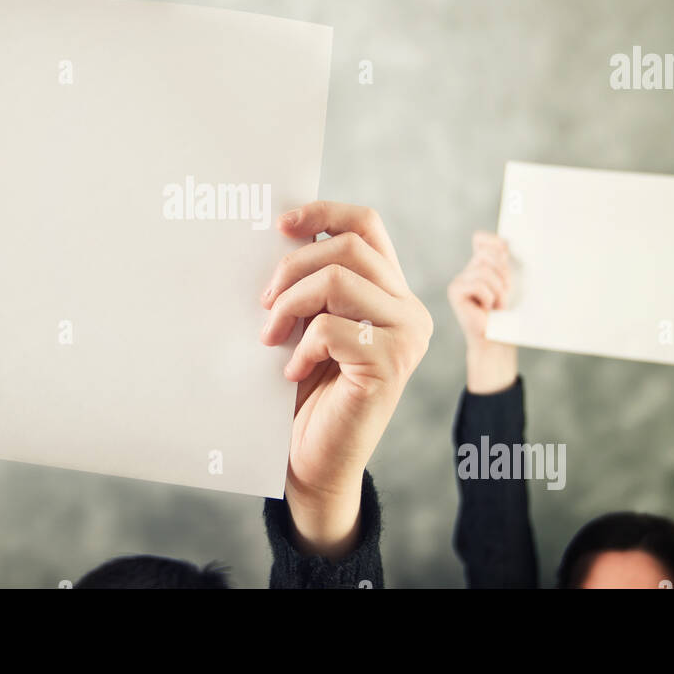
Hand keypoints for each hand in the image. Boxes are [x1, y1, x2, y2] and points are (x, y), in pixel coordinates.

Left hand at [260, 201, 432, 559]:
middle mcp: (409, 309)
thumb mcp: (306, 325)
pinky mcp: (391, 364)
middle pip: (349, 246)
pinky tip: (292, 371)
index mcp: (390, 291)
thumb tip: (275, 234)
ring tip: (270, 335)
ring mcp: (406, 336)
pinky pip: (331, 328)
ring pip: (339, 280)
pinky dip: (300, 346)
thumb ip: (308, 284)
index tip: (281, 223)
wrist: (312, 461)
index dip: (324, 212)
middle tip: (264, 301)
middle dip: (293, 265)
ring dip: (291, 304)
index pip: (366, 225)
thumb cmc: (304, 393)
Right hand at [447, 231, 517, 393]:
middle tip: (505, 293)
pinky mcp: (455, 291)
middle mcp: (468, 270)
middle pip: (487, 254)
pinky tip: (486, 308)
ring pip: (483, 270)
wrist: (497, 339)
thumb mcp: (510, 285)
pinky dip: (489, 297)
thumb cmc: (506, 315)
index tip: (506, 253)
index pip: (481, 240)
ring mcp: (459, 280)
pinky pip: (478, 285)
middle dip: (502, 273)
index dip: (493, 242)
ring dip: (498, 290)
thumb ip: (505, 264)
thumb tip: (503, 245)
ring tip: (497, 305)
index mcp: (481, 266)